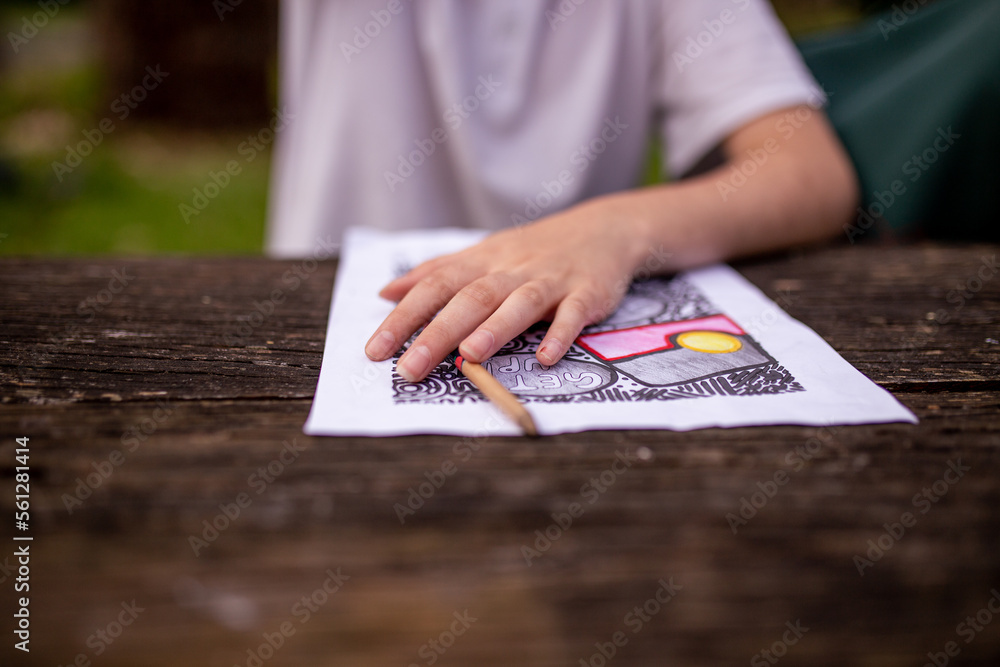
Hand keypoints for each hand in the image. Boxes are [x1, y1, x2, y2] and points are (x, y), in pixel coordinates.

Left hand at [364, 199, 653, 381]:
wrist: (604, 229)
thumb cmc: (534, 250)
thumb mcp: (483, 254)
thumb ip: (435, 274)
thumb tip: (385, 292)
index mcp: (482, 262)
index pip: (436, 286)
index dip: (404, 316)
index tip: (376, 349)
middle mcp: (512, 270)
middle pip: (471, 299)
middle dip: (437, 334)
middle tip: (408, 369)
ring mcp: (551, 281)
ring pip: (519, 303)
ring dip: (495, 329)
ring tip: (469, 356)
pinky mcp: (588, 293)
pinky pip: (574, 314)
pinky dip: (560, 334)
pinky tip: (545, 357)